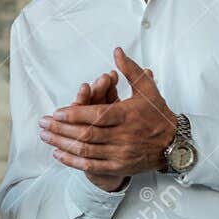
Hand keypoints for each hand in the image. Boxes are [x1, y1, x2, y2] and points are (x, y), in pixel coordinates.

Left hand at [39, 48, 175, 188]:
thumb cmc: (158, 114)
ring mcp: (121, 154)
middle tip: (43, 124)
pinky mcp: (119, 167)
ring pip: (86, 150)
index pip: (97, 116)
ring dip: (62, 144)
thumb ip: (130, 70)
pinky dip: (73, 160)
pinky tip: (59, 153)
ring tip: (45, 136)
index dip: (75, 115)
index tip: (56, 112)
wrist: (175, 144)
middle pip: (87, 134)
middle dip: (61, 129)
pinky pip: (92, 165)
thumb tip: (116, 51)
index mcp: (128, 115)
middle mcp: (124, 136)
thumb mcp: (147, 89)